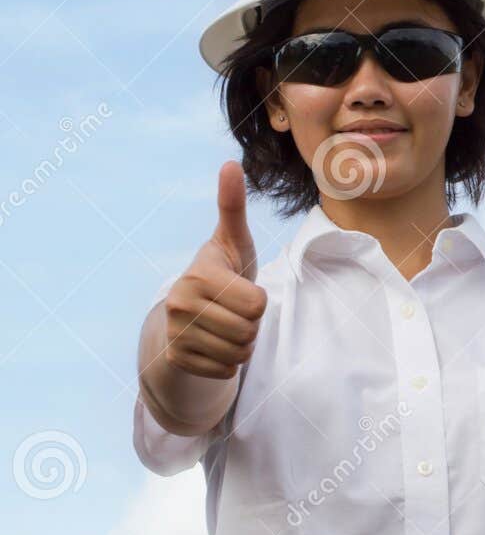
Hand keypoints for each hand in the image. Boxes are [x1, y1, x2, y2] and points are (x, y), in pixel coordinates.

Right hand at [161, 161, 268, 378]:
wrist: (191, 313)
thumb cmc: (222, 271)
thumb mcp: (232, 241)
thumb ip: (232, 206)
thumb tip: (230, 164)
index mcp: (198, 275)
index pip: (257, 304)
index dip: (259, 301)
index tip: (239, 289)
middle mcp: (179, 304)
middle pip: (250, 329)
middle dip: (252, 323)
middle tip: (233, 311)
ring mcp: (175, 333)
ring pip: (240, 352)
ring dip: (243, 344)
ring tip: (226, 326)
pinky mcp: (178, 359)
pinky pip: (227, 371)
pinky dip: (229, 362)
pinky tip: (214, 345)